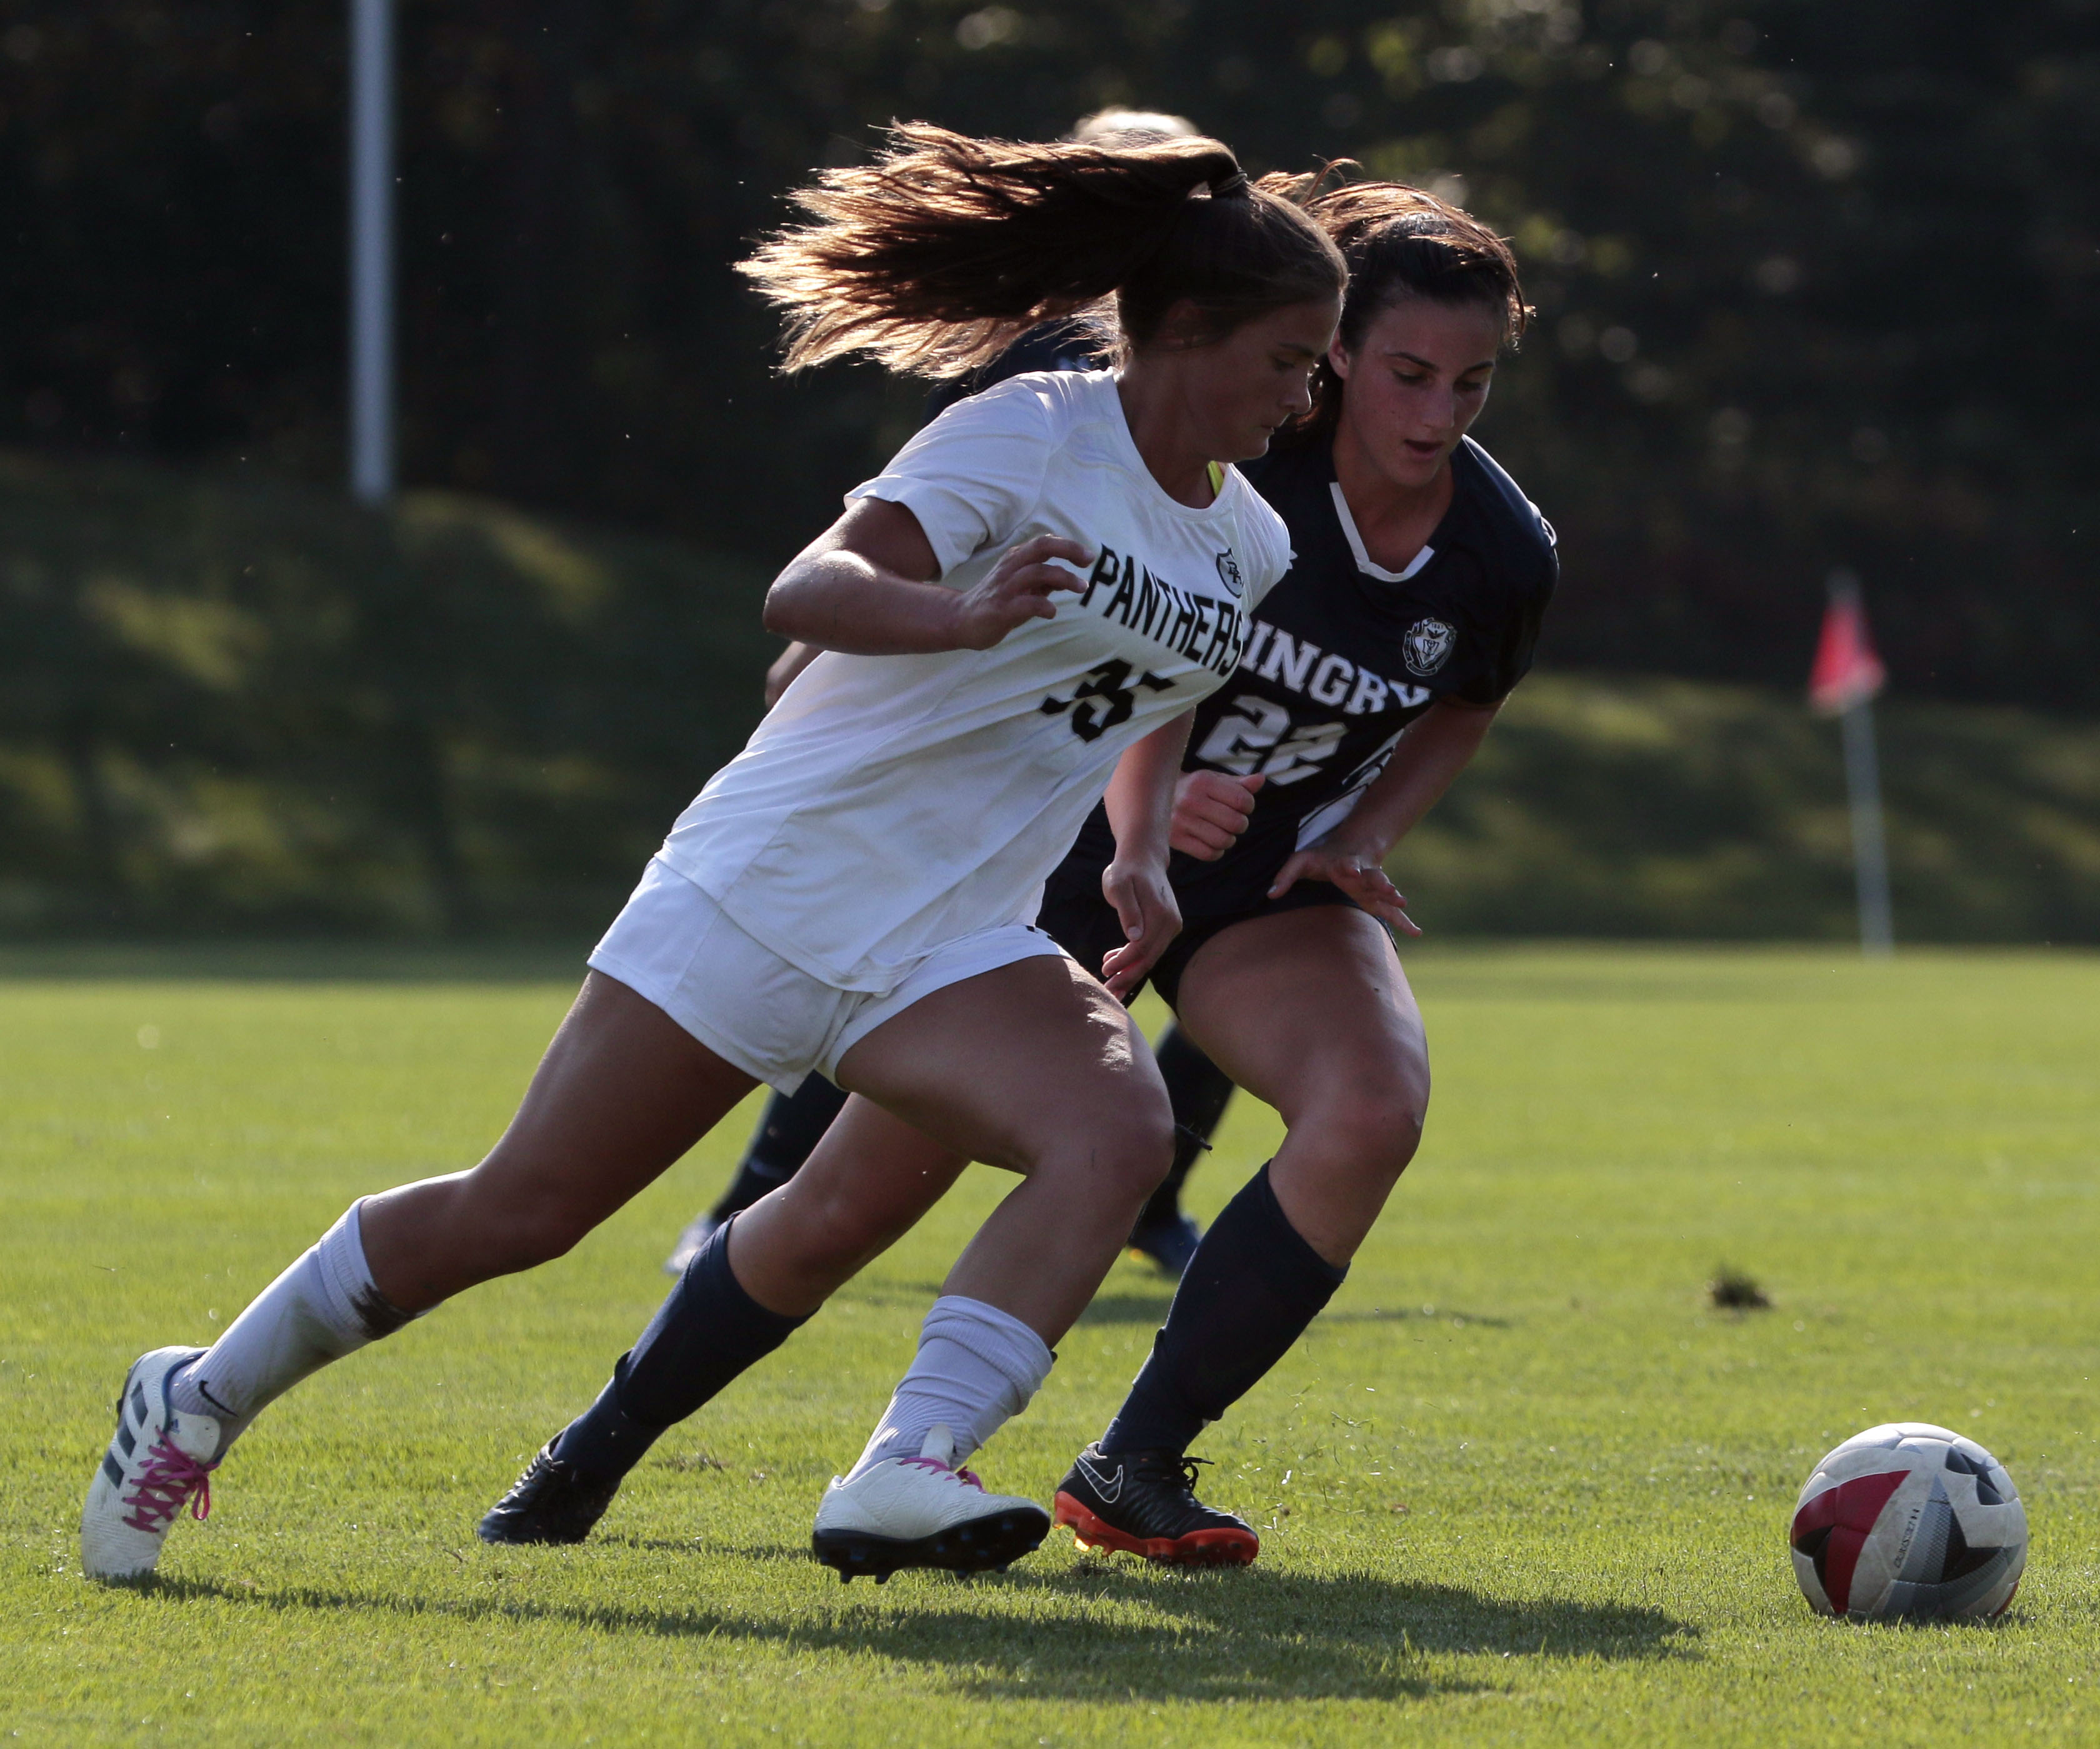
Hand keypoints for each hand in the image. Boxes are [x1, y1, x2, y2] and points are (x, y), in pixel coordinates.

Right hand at [949, 535, 1092, 649]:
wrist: (961, 620)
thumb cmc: (997, 601)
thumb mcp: (1023, 587)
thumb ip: (1044, 581)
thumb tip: (1069, 577)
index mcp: (1016, 559)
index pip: (1045, 542)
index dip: (1069, 545)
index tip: (1087, 557)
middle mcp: (1010, 567)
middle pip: (1042, 546)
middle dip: (1069, 549)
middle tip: (1089, 560)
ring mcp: (1005, 588)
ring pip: (1038, 572)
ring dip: (1064, 578)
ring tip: (1081, 587)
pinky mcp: (1000, 609)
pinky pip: (1028, 603)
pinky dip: (1045, 606)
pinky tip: (1051, 612)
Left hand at [1099, 856, 1181, 1000]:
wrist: (1143, 858)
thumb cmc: (1126, 870)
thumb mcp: (1119, 884)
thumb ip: (1127, 909)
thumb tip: (1134, 937)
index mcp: (1160, 914)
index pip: (1142, 948)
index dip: (1124, 963)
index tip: (1105, 970)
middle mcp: (1171, 922)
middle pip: (1149, 957)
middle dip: (1128, 976)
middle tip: (1108, 990)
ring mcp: (1172, 926)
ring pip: (1151, 956)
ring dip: (1130, 971)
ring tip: (1109, 981)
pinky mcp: (1168, 927)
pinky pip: (1152, 948)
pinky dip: (1135, 959)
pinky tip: (1115, 961)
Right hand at [1170, 770, 1263, 860]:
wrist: (1153, 798)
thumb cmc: (1193, 789)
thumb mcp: (1214, 780)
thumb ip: (1239, 783)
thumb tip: (1260, 780)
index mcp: (1203, 782)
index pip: (1243, 800)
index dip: (1248, 806)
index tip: (1240, 806)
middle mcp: (1191, 800)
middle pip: (1235, 823)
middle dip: (1240, 825)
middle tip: (1233, 822)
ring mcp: (1181, 821)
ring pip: (1223, 841)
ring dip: (1229, 840)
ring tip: (1222, 832)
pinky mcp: (1175, 839)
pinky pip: (1208, 854)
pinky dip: (1216, 852)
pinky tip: (1211, 842)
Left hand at [1268, 836, 1421, 935]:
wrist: (1349, 851)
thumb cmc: (1320, 859)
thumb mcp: (1300, 862)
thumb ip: (1285, 876)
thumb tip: (1270, 895)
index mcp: (1343, 863)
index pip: (1346, 864)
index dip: (1348, 866)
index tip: (1350, 869)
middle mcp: (1362, 874)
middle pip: (1373, 876)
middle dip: (1380, 881)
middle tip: (1389, 887)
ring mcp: (1372, 887)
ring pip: (1385, 892)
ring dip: (1393, 898)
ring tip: (1402, 903)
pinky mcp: (1378, 898)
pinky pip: (1392, 911)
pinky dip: (1404, 921)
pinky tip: (1417, 932)